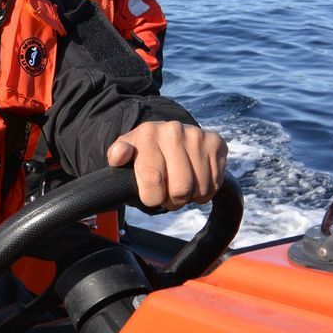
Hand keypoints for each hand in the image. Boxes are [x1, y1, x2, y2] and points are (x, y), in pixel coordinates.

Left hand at [107, 121, 226, 209]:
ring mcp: (197, 135)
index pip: (153, 179)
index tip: (151, 196)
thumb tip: (118, 156)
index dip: (153, 197)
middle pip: (181, 189)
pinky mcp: (215, 142)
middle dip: (173, 201)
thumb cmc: (144, 150)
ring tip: (180, 186)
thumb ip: (116, 155)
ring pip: (200, 189)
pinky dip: (205, 190)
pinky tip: (194, 179)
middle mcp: (173, 131)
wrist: (167, 135)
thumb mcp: (124, 151)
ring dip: (190, 197)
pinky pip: (215, 183)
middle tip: (167, 195)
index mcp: (147, 133)